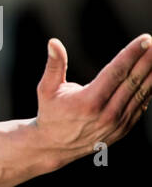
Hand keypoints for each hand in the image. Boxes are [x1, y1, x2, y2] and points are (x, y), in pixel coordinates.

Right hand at [34, 34, 151, 155]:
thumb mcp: (46, 90)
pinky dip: (148, 89)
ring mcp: (117, 123)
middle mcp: (106, 114)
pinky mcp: (124, 129)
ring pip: (141, 93)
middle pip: (133, 81)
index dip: (131, 54)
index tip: (145, 40)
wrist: (54, 147)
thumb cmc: (50, 113)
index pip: (116, 72)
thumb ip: (54, 65)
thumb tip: (53, 42)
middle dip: (147, 60)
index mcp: (88, 102)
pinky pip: (141, 105)